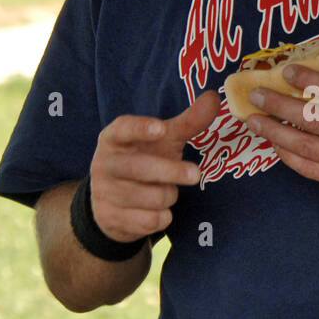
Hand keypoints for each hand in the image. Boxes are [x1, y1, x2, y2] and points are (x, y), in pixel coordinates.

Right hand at [89, 90, 219, 240]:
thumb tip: (214, 97)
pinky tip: (159, 211)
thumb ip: (188, 121)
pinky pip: (149, 221)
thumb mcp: (163, 140)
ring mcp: (104, 192)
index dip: (140, 128)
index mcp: (114, 138)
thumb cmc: (144, 160)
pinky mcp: (111, 218)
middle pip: (140, 168)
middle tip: (195, 174)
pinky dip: (162, 216)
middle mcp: (104, 164)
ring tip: (167, 190)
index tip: (162, 129)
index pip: (123, 129)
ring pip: (150, 198)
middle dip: (171, 172)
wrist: (112, 202)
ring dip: (169, 195)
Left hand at [243, 65, 318, 199]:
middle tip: (255, 94)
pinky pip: (309, 169)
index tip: (286, 71)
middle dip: (277, 105)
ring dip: (274, 132)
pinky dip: (288, 156)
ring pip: (302, 146)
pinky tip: (275, 143)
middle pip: (309, 119)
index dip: (306, 79)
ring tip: (253, 120)